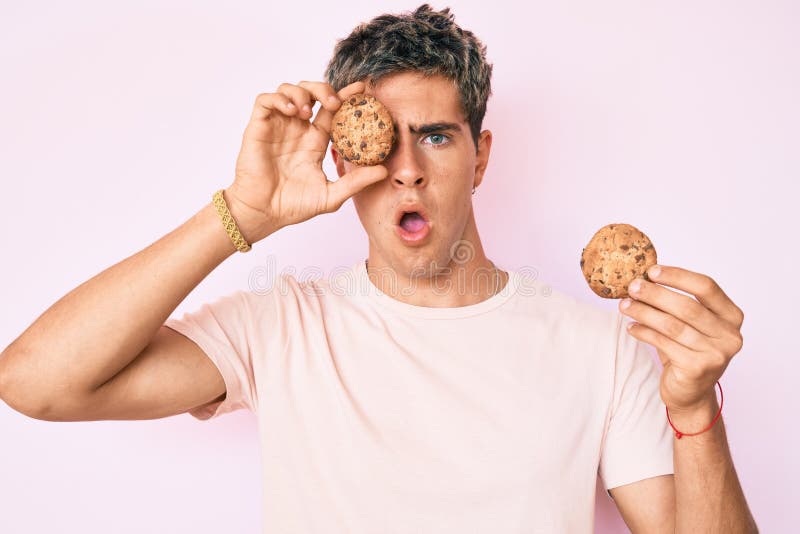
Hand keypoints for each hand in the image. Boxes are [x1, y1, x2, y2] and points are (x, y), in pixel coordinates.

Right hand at [225, 80, 388, 241]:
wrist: (264, 213)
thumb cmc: (293, 206)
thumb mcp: (331, 195)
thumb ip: (356, 182)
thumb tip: (384, 172)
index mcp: (315, 141)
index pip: (332, 110)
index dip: (346, 96)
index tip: (362, 88)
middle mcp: (297, 129)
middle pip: (311, 92)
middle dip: (324, 89)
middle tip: (333, 103)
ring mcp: (278, 126)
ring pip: (288, 89)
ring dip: (301, 92)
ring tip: (306, 110)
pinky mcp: (259, 126)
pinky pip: (266, 100)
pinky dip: (279, 98)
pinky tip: (291, 111)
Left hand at [619, 265, 744, 412]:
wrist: (690, 394)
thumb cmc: (687, 351)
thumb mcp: (690, 324)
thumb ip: (677, 302)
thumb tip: (644, 277)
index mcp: (732, 316)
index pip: (706, 287)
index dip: (678, 276)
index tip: (652, 270)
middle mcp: (730, 335)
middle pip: (687, 306)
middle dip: (655, 294)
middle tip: (632, 287)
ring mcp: (716, 353)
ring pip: (672, 325)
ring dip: (644, 312)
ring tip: (624, 306)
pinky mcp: (697, 368)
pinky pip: (663, 343)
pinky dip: (643, 332)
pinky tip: (631, 327)